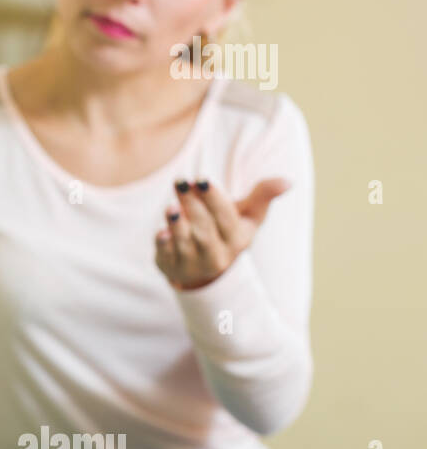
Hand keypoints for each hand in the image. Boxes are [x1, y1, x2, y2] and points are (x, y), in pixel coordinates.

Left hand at [154, 177, 290, 289]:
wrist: (206, 270)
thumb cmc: (228, 232)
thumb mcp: (248, 216)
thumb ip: (263, 196)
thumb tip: (287, 181)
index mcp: (238, 240)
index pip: (226, 219)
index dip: (214, 199)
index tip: (201, 179)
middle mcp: (217, 255)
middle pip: (204, 230)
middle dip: (192, 205)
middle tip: (180, 181)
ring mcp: (193, 264)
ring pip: (185, 244)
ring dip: (177, 225)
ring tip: (170, 206)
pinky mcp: (171, 267)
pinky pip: (166, 258)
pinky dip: (163, 246)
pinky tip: (160, 233)